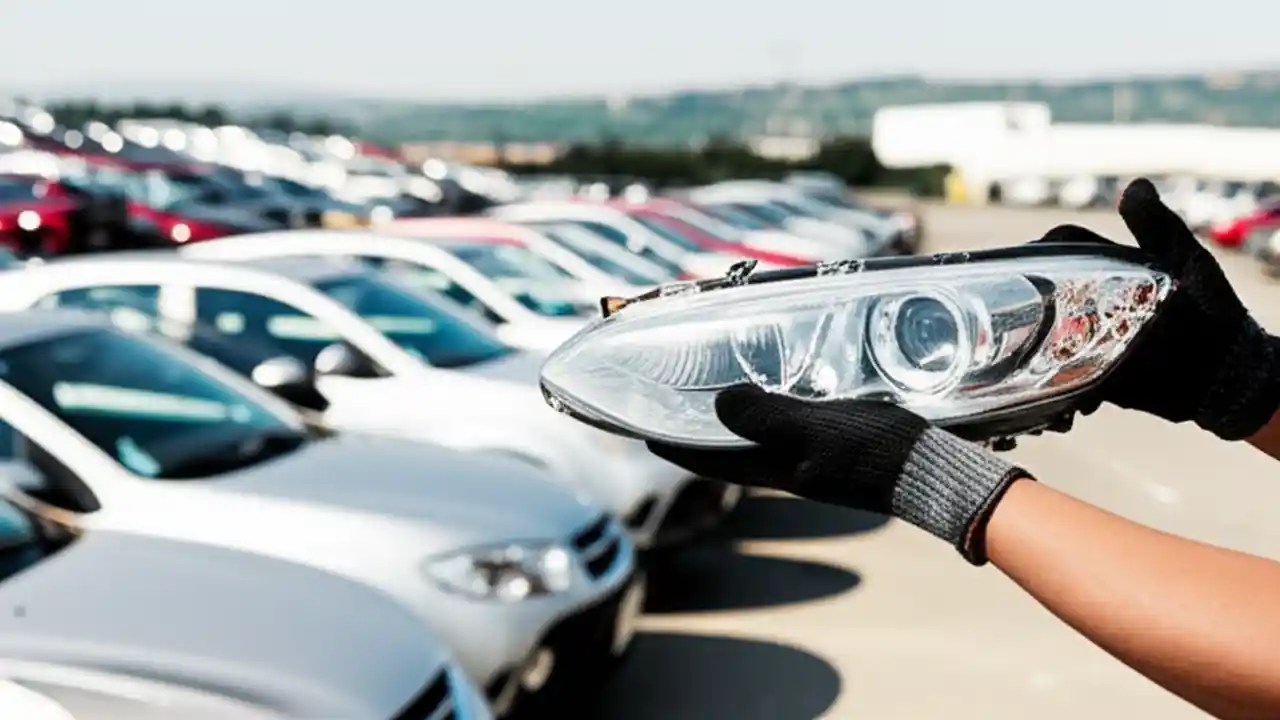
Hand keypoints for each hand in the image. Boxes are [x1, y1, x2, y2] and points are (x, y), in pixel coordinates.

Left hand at [649, 385, 1027, 563]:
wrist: (934, 473)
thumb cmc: (873, 453)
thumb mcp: (814, 431)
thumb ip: (766, 417)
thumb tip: (718, 403)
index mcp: (776, 469)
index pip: (710, 459)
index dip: (675, 446)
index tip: (642, 433)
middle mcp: (789, 469)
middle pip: (730, 452)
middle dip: (701, 434)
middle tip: (675, 409)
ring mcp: (814, 461)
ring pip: (761, 441)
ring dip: (736, 422)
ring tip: (718, 397)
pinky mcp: (839, 448)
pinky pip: (793, 429)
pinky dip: (774, 413)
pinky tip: (783, 395)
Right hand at [1039, 178, 1279, 439]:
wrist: (1229, 371)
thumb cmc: (1212, 308)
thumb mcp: (1186, 261)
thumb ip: (1158, 227)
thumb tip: (1134, 184)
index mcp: (1112, 267)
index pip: (1066, 247)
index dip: (1045, 248)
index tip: (1027, 259)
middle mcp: (1096, 300)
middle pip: (1046, 291)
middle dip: (1028, 299)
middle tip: (1017, 310)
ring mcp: (1093, 338)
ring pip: (1047, 336)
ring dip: (1035, 344)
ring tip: (1027, 351)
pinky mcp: (1096, 375)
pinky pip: (1065, 378)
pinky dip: (1057, 385)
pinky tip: (1060, 387)